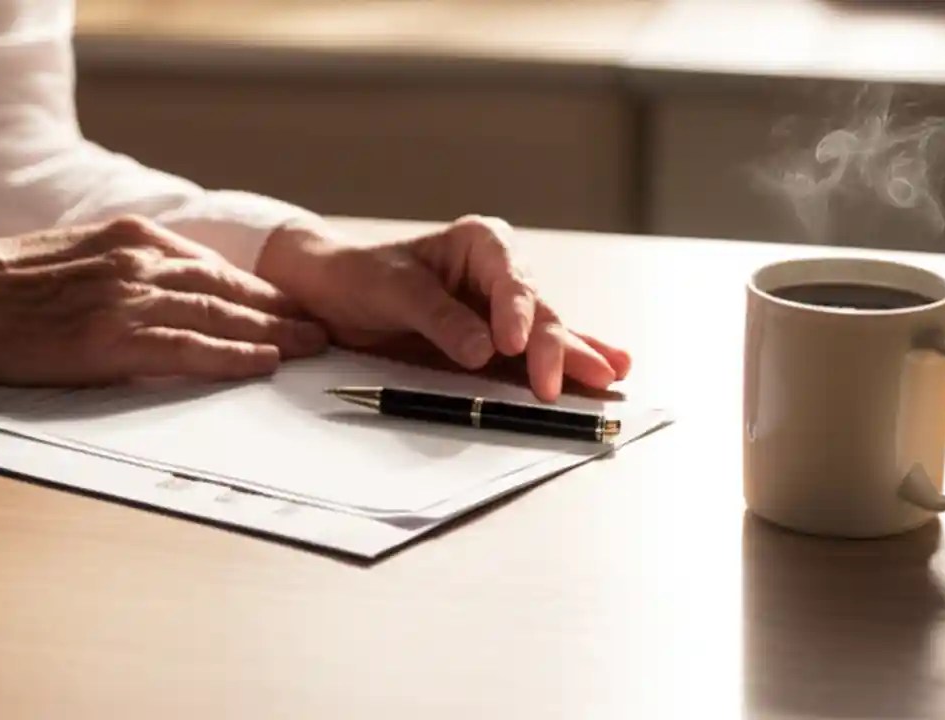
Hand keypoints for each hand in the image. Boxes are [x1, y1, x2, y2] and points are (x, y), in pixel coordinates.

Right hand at [0, 216, 327, 384]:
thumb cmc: (5, 285)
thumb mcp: (77, 253)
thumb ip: (128, 264)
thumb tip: (173, 288)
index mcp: (130, 236)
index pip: (212, 264)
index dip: (257, 288)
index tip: (289, 304)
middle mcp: (136, 260)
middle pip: (228, 287)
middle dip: (280, 308)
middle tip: (320, 328)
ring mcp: (125, 297)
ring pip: (218, 314)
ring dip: (272, 331)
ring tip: (309, 347)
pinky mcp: (110, 338)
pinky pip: (187, 347)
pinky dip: (231, 354)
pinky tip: (262, 362)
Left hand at [255, 215, 629, 401]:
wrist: (333, 292)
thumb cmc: (360, 276)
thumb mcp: (392, 290)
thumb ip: (438, 318)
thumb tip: (483, 351)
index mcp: (478, 243)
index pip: (509, 276)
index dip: (516, 311)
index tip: (510, 344)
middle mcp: (499, 273)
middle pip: (537, 310)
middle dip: (553, 346)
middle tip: (553, 385)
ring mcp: (502, 309)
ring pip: (547, 332)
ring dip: (577, 354)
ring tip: (611, 375)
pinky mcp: (497, 341)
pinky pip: (535, 352)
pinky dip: (567, 361)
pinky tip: (605, 368)